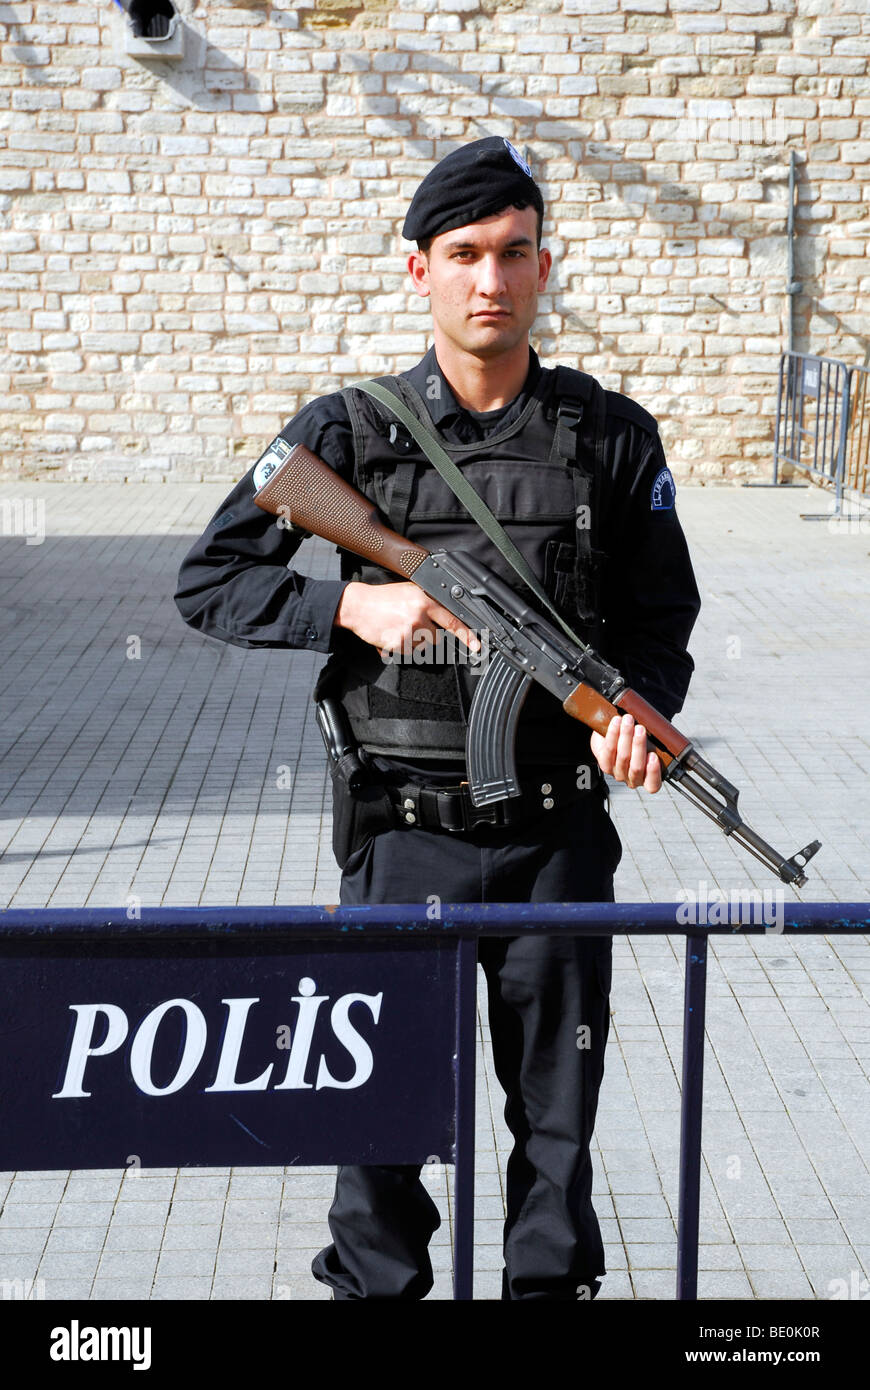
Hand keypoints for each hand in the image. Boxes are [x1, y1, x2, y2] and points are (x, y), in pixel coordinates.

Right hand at [334, 581, 480, 659]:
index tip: (476, 645)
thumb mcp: (409, 591)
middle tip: (411, 625)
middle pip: (437, 638)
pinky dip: (402, 647)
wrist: (358, 606)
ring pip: (423, 647)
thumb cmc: (383, 599)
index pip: (452, 620)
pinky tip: (392, 634)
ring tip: (399, 628)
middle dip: (428, 635)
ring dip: (414, 642)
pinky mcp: (399, 644)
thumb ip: (428, 602)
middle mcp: (419, 615)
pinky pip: (409, 652)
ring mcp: (409, 631)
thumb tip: (446, 616)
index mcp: (424, 600)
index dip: (466, 635)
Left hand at [590, 712, 662, 793]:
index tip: (654, 756)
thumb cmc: (636, 741)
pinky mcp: (604, 764)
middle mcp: (632, 779)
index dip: (653, 772)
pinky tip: (616, 723)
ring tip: (628, 721)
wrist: (614, 735)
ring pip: (622, 757)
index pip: (652, 785)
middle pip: (636, 767)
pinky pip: (608, 750)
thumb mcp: (650, 742)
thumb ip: (654, 742)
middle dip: (639, 745)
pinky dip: (613, 734)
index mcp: (647, 779)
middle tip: (640, 728)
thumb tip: (658, 730)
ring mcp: (618, 773)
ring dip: (626, 736)